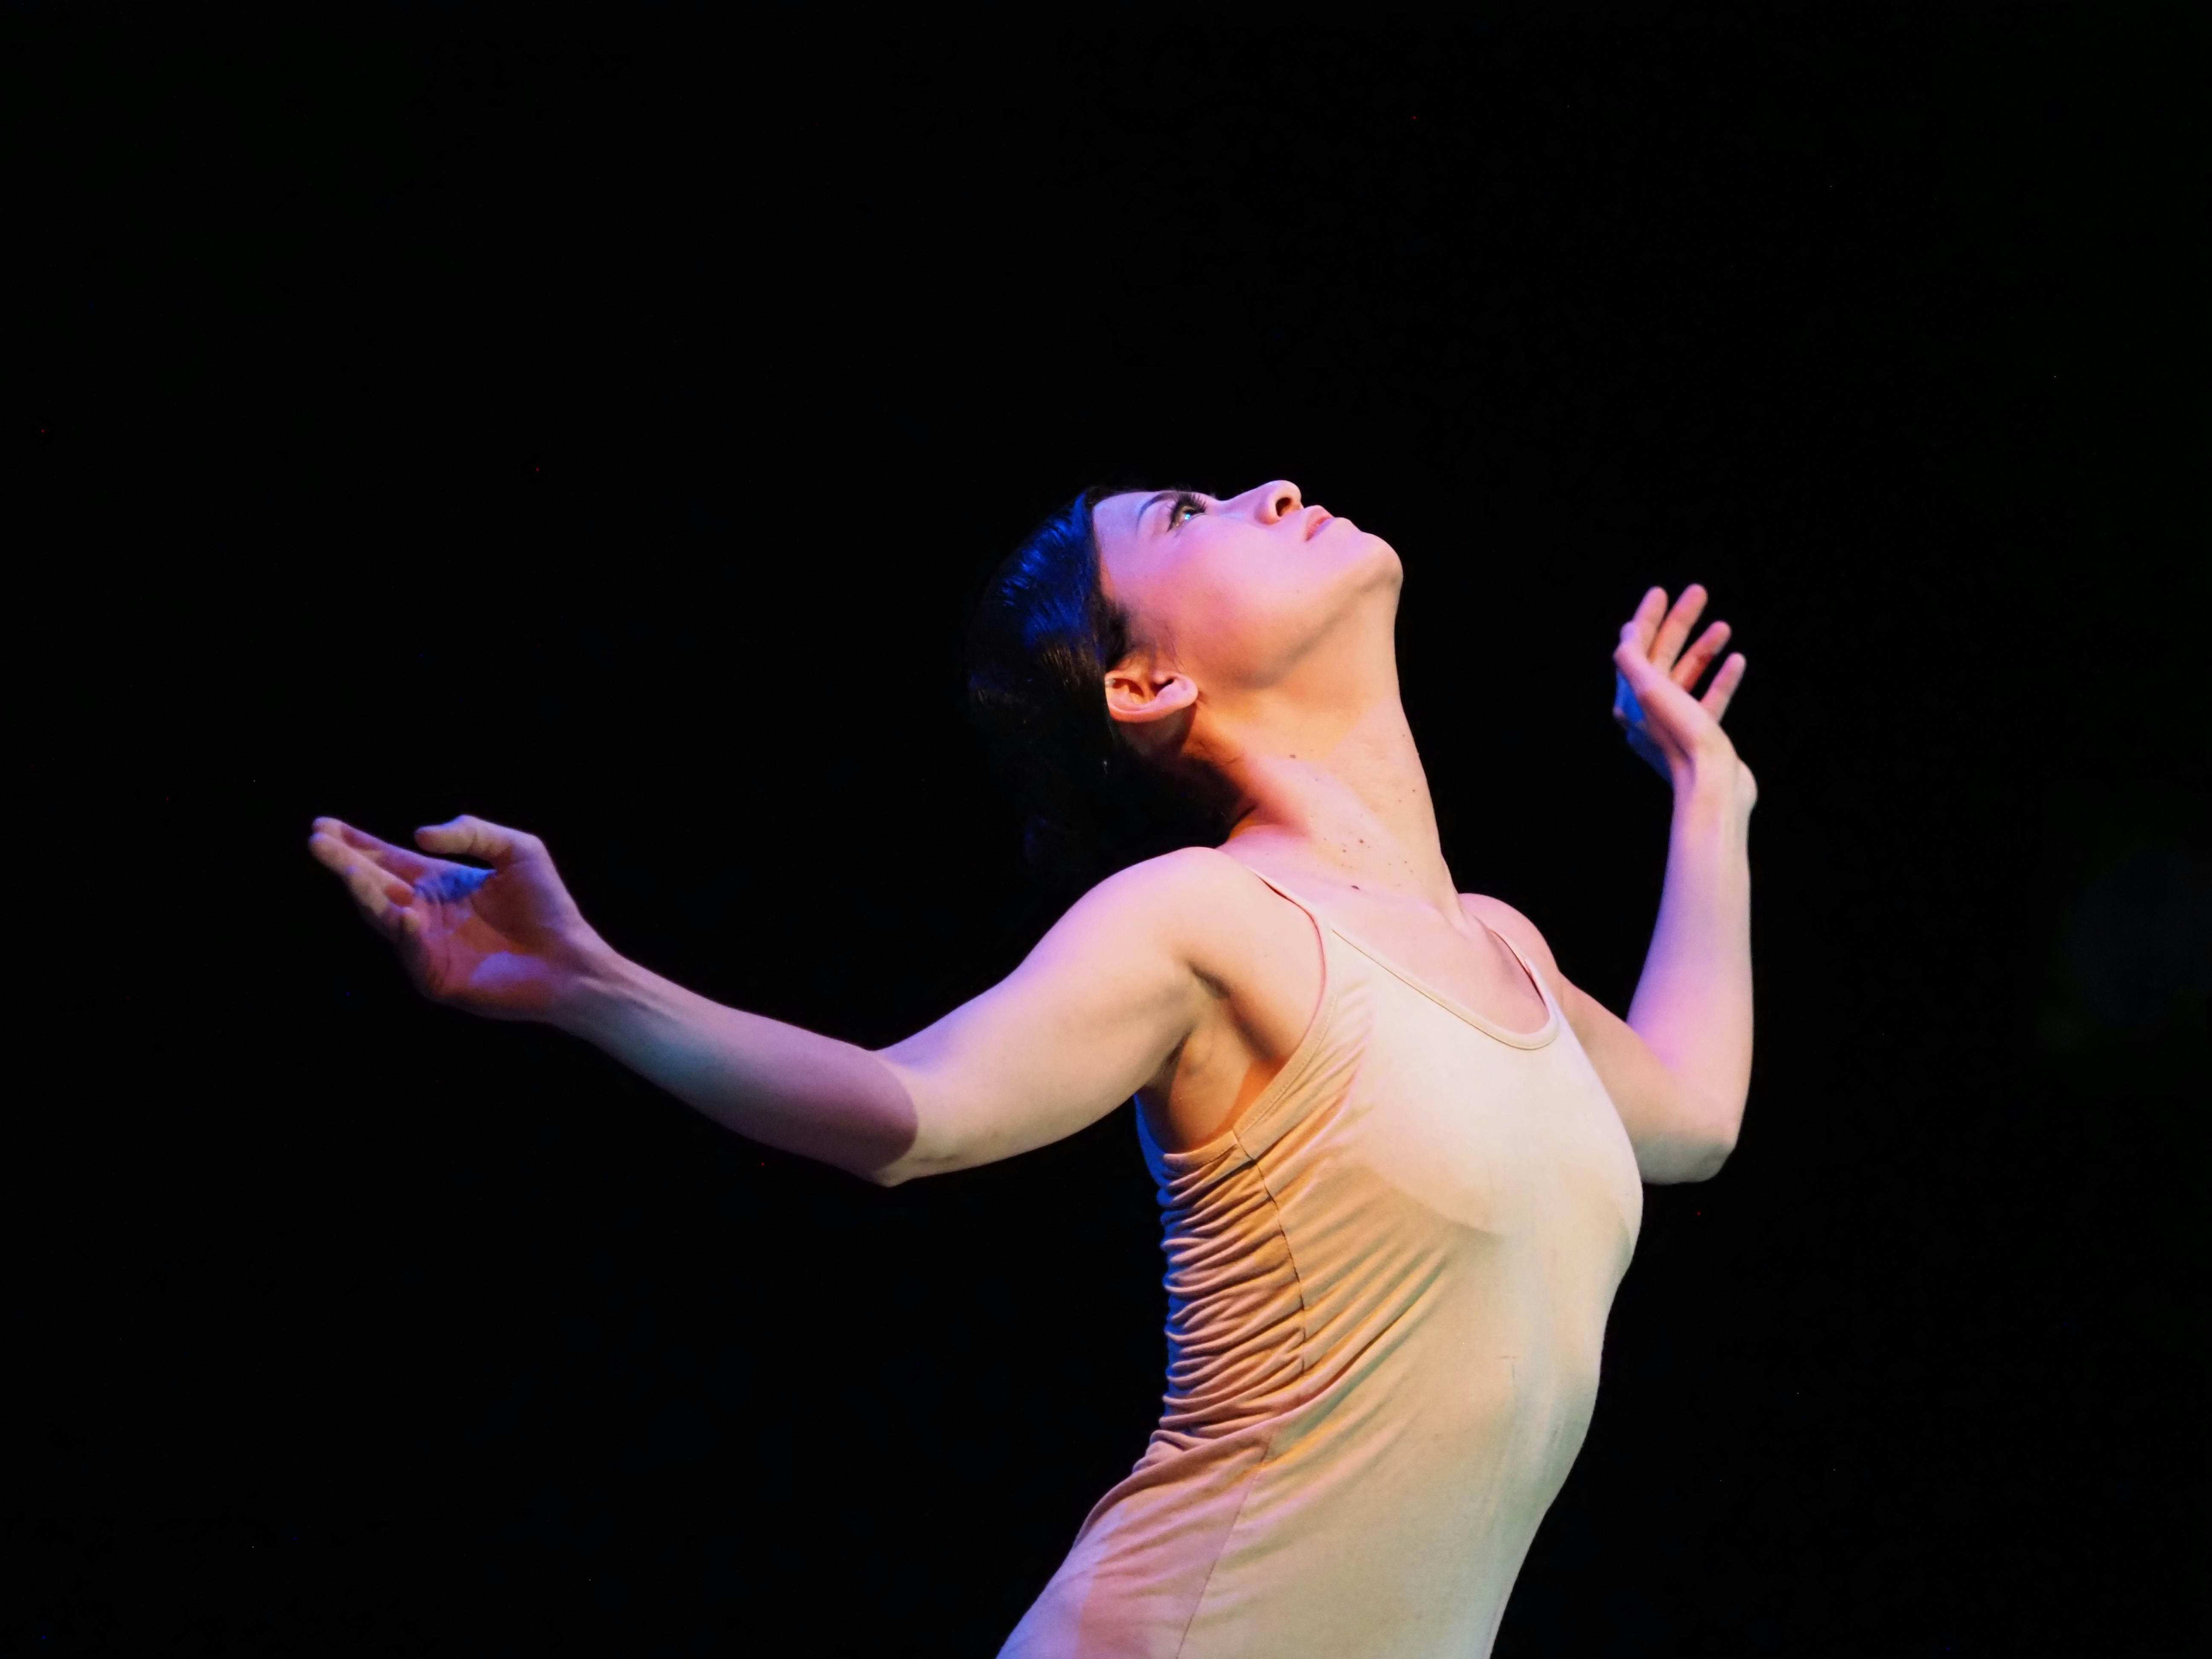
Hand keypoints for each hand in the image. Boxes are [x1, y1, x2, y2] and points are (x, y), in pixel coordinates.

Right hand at [308, 814, 610, 1019]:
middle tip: (316, 840)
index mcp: (439, 883)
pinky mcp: (436, 977)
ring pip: (384, 917)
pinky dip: (407, 934)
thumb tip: (419, 835)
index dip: (356, 843)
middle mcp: (425, 913)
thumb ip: (473, 832)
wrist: (571, 958)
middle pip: (374, 885)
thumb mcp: (518, 850)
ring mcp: (426, 947)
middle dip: (344, 863)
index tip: (324, 826)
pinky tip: (406, 913)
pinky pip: (413, 953)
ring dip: (363, 892)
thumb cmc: (548, 906)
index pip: (387, 859)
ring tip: (347, 868)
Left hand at [1612, 585, 1755, 804]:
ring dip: (1703, 648)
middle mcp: (1648, 712)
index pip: (1635, 648)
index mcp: (1630, 701)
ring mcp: (1676, 724)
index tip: (1662, 591)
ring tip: (1723, 624)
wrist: (1712, 788)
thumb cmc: (1682, 739)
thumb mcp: (1648, 690)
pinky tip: (1738, 660)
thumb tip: (1629, 631)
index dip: (1647, 617)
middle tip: (1699, 592)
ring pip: (1688, 675)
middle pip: (1662, 656)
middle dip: (1679, 623)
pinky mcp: (1702, 735)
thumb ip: (1633, 657)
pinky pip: (1710, 698)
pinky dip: (1721, 679)